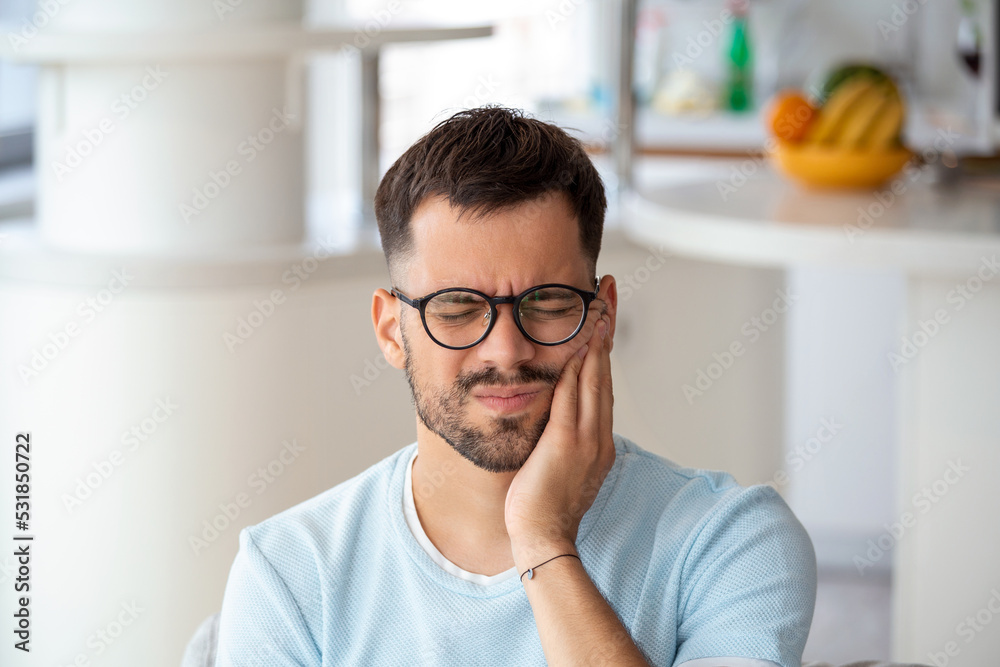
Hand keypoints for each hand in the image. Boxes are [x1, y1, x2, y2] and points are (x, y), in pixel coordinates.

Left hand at [504, 296, 614, 569]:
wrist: (542, 537)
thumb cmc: (542, 507)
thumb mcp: (558, 465)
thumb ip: (560, 438)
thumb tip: (552, 418)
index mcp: (598, 442)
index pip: (602, 384)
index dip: (603, 348)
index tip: (603, 317)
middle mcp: (598, 436)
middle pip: (604, 373)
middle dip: (606, 331)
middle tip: (606, 294)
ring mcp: (586, 439)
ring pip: (594, 379)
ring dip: (596, 340)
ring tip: (598, 306)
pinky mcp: (566, 443)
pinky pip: (574, 397)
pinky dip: (578, 368)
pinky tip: (580, 344)